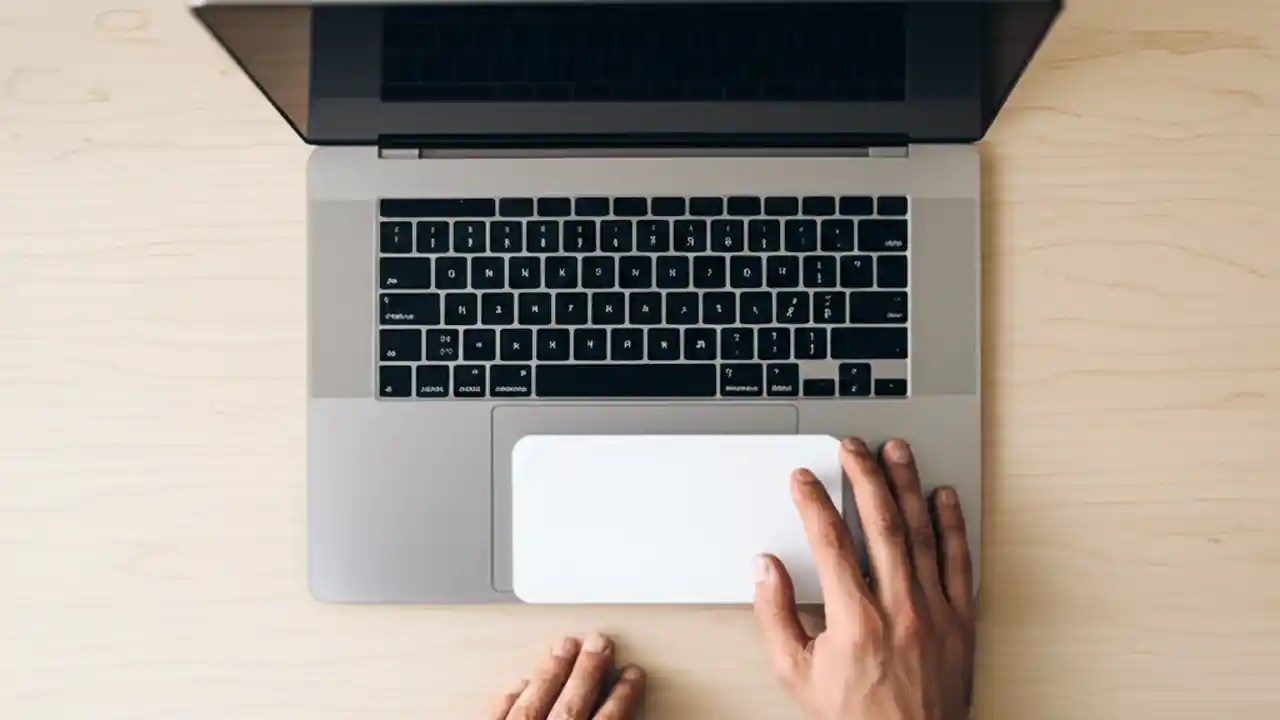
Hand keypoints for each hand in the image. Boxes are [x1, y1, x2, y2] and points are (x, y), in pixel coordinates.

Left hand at [488, 633, 645, 719]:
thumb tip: (622, 715)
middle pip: (573, 703)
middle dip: (588, 669)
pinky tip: (518, 685)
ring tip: (564, 646)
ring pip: (535, 703)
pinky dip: (510, 701)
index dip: (622, 695)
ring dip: (552, 672)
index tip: (632, 675)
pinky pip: (497, 718)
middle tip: (600, 643)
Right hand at [754, 438, 975, 719]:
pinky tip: (943, 497)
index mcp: (855, 620)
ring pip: (922, 534)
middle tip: (852, 447)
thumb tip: (766, 569)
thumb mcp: (796, 675)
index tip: (803, 478)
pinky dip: (952, 526)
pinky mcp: (962, 622)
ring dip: (908, 486)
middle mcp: (899, 609)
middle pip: (881, 523)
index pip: (830, 541)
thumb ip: (776, 616)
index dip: (813, 502)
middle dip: (863, 476)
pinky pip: (959, 563)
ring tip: (897, 452)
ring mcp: (935, 613)